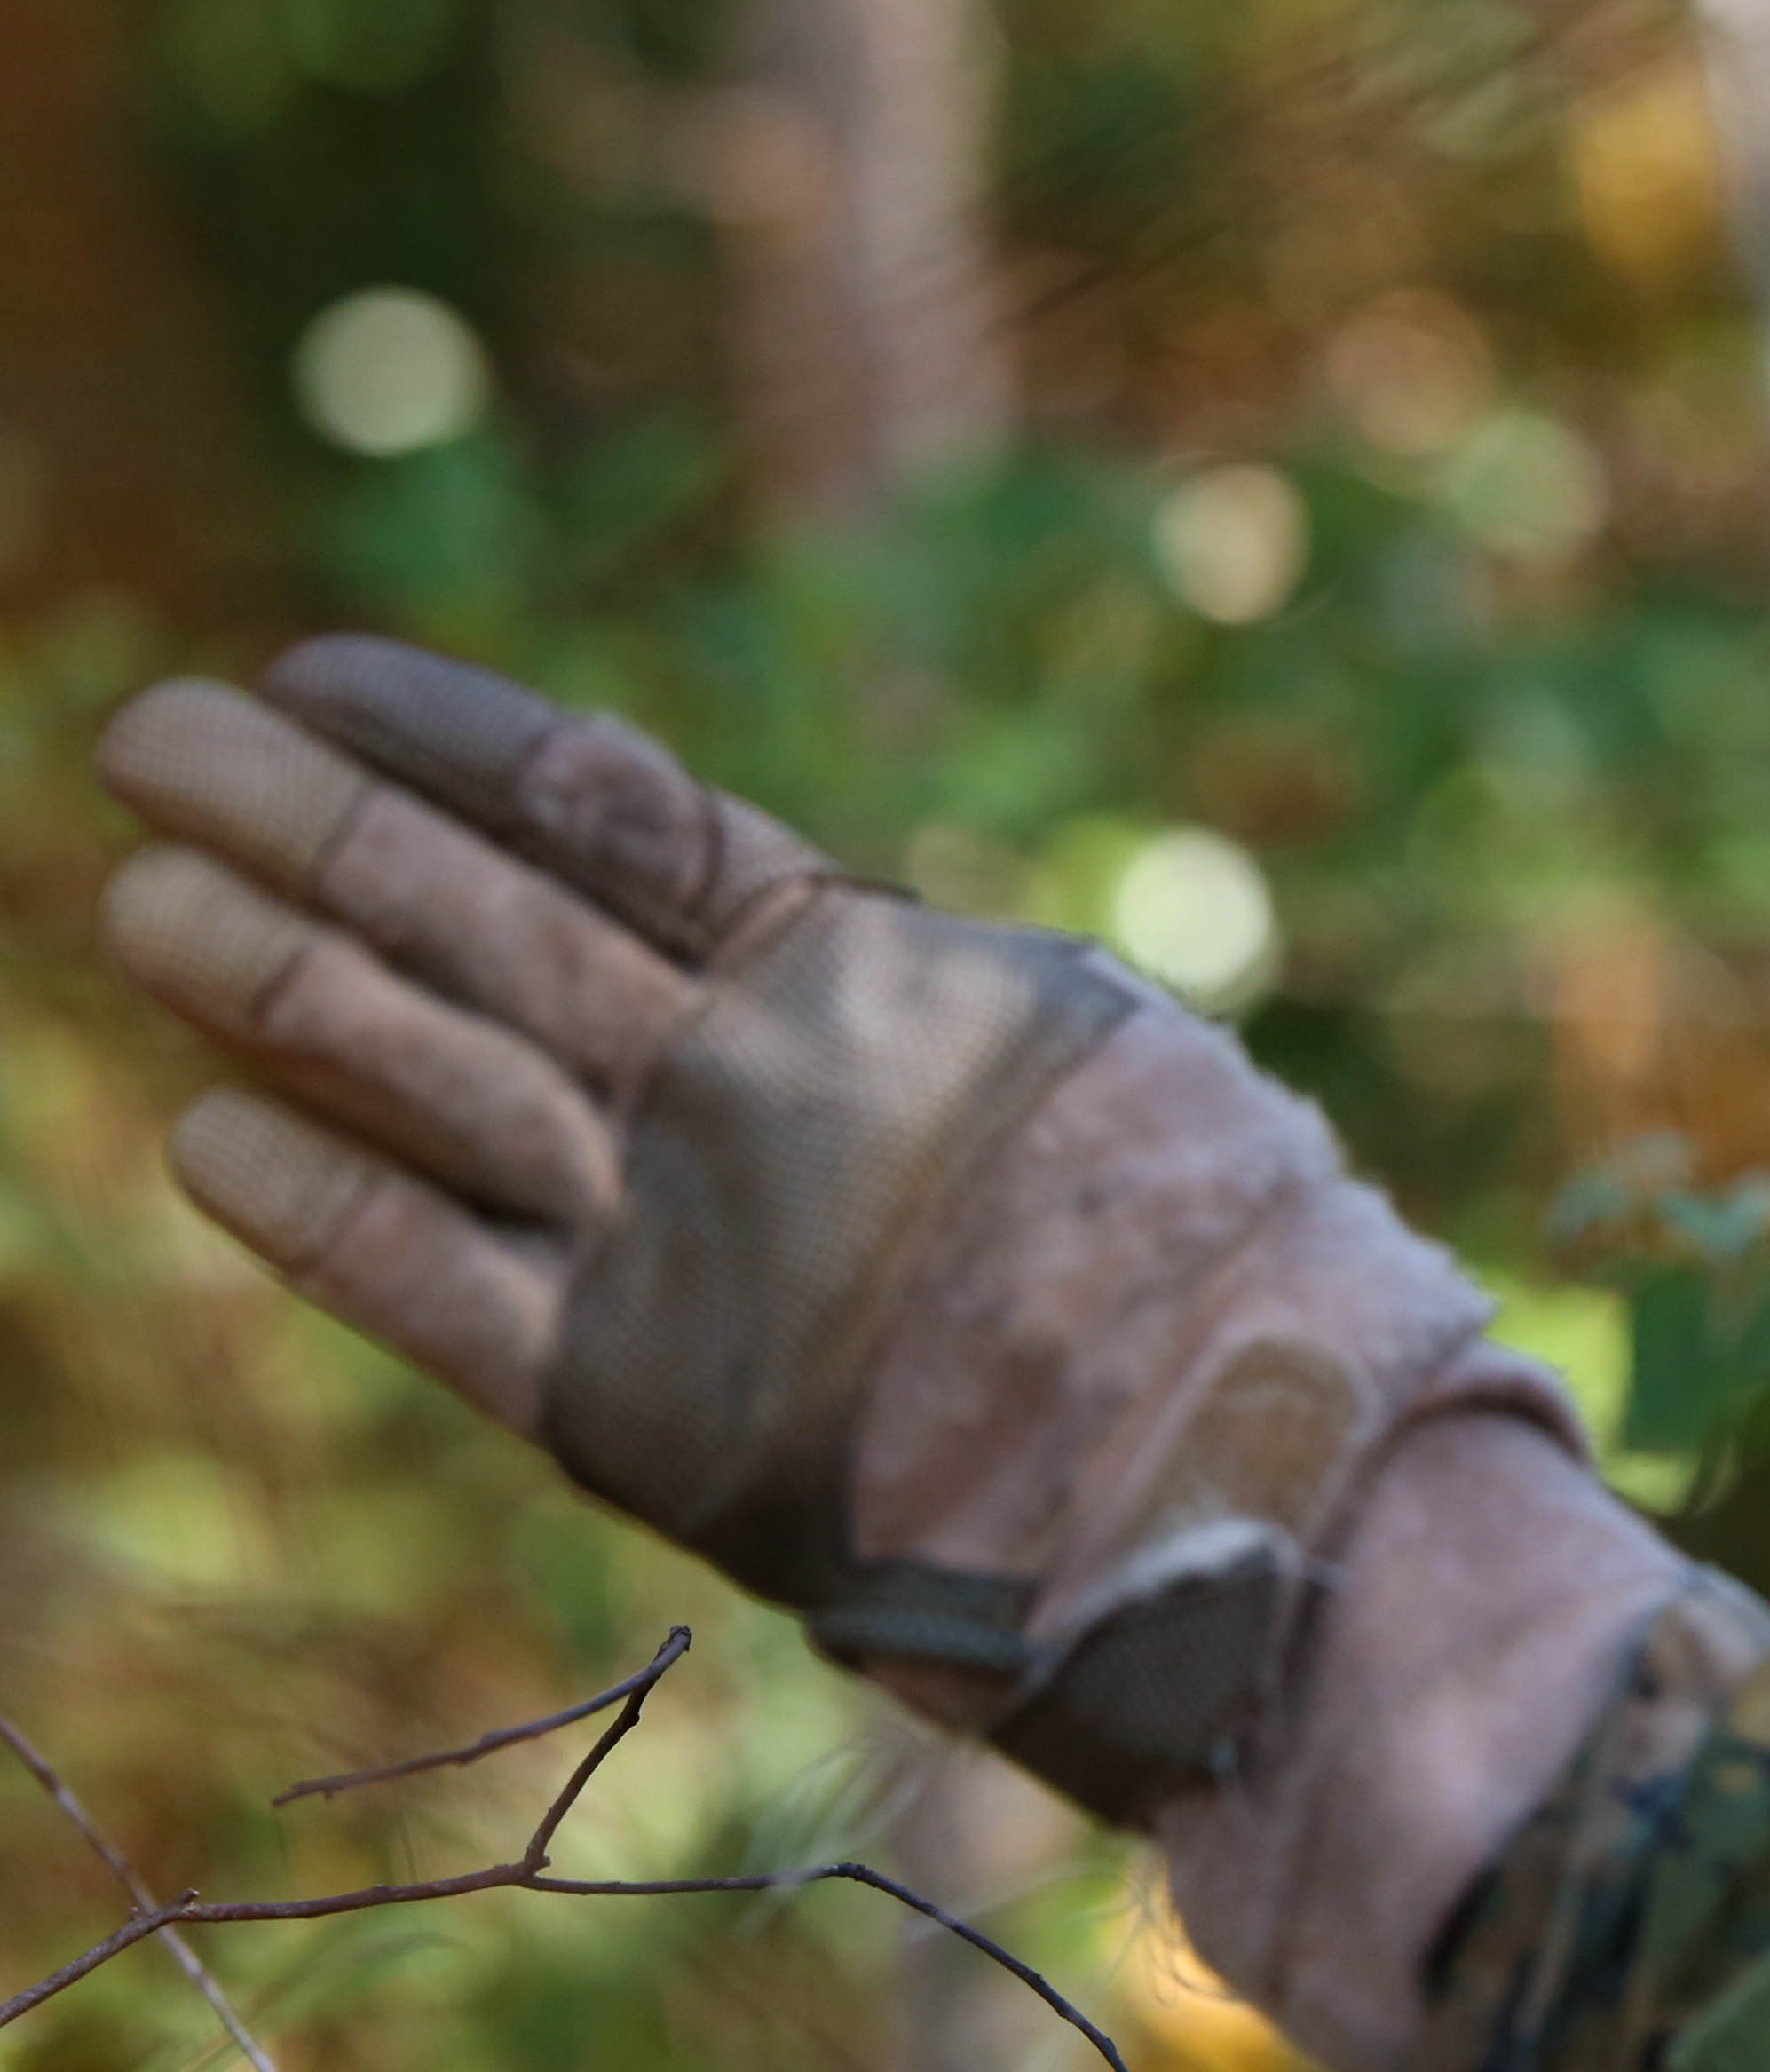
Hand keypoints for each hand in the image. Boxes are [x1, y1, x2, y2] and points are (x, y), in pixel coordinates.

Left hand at [91, 637, 1552, 1825]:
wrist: (1251, 1475)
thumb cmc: (1220, 1261)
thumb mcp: (1091, 1057)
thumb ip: (925, 999)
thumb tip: (823, 943)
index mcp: (865, 972)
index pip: (608, 808)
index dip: (449, 738)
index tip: (315, 674)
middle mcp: (747, 1079)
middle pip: (472, 916)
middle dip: (304, 820)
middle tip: (151, 740)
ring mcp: (678, 1234)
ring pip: (420, 1067)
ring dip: (267, 974)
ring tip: (139, 896)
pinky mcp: (632, 1400)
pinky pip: (425, 1277)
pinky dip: (311, 1200)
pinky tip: (200, 1131)